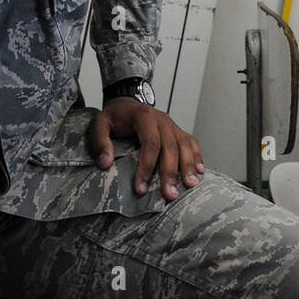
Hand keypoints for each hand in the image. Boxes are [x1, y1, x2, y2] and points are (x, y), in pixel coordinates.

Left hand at [88, 97, 204, 200]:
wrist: (126, 104)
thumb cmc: (114, 117)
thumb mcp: (99, 124)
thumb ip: (100, 142)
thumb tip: (106, 163)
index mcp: (143, 117)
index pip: (150, 143)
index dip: (146, 167)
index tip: (141, 188)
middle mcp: (161, 120)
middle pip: (171, 147)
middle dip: (171, 172)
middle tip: (170, 194)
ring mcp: (171, 125)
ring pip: (185, 145)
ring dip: (188, 166)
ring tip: (190, 185)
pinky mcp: (177, 130)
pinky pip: (191, 142)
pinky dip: (197, 156)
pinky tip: (199, 171)